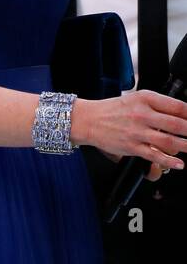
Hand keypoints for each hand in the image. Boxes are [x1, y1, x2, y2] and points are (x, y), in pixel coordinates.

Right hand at [72, 90, 186, 176]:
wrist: (87, 120)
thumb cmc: (112, 110)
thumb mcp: (136, 99)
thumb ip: (158, 105)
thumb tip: (181, 115)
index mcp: (145, 99)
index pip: (178, 106)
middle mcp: (142, 114)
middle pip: (178, 124)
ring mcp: (137, 131)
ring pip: (169, 141)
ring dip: (186, 146)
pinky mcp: (131, 146)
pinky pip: (154, 155)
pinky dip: (169, 161)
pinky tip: (179, 164)